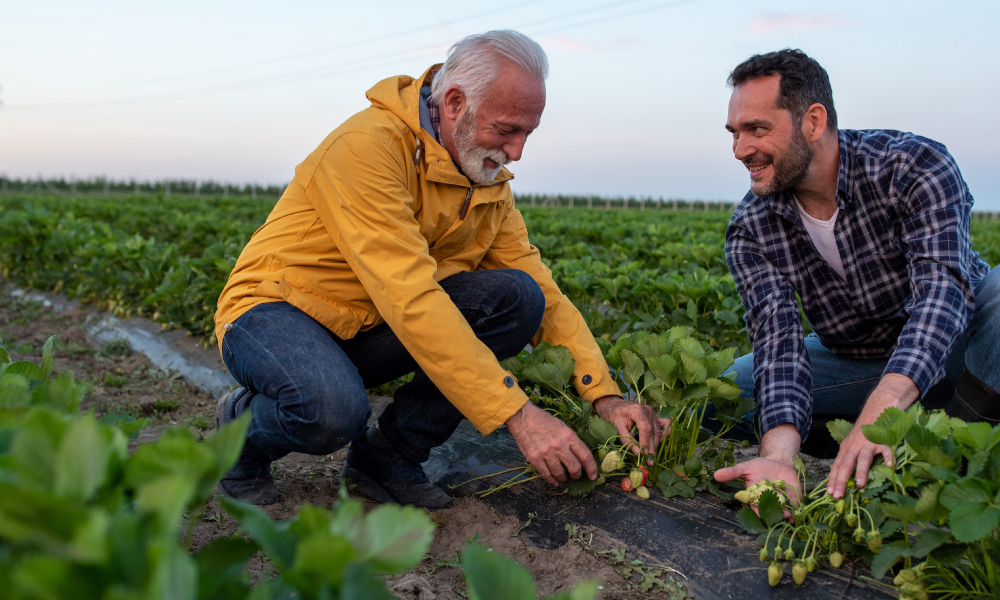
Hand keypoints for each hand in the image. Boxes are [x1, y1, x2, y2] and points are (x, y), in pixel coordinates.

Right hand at [505, 402, 597, 484]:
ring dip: (564, 478)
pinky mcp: (534, 458)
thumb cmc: (544, 420)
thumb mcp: (562, 426)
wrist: (522, 417)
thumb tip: (580, 457)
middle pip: (574, 468)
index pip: (585, 456)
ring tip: (564, 478)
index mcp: (569, 435)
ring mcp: (546, 453)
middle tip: (576, 475)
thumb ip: (571, 441)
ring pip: (560, 474)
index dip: (592, 468)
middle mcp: (559, 445)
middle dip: (577, 475)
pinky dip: (552, 480)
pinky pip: (546, 474)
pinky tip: (554, 481)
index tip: (593, 476)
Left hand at [592, 395, 670, 465]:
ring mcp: (653, 413)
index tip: (644, 455)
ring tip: (651, 457)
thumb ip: (627, 441)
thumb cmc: (614, 416)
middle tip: (649, 462)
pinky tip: (658, 443)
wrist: (614, 406)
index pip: (646, 429)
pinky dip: (664, 434)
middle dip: (651, 448)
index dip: (646, 443)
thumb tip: (638, 454)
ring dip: (656, 445)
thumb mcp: (617, 428)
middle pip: (653, 432)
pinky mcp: (655, 416)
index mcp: (637, 411)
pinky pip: (665, 425)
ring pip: (659, 432)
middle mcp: (648, 411)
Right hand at [715, 423, 801, 514]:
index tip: (762, 514)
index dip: (759, 512)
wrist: (777, 461)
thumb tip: (715, 475)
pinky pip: (796, 506)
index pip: (756, 508)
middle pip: (771, 513)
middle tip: (781, 516)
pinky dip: (798, 509)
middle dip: (776, 515)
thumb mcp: (745, 467)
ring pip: (784, 512)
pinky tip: (799, 512)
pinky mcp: (794, 498)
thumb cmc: (759, 466)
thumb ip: (733, 473)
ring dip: (788, 515)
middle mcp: (768, 503)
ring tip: (790, 516)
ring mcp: (782, 502)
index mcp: (756, 499)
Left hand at [827, 374, 918, 497]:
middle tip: (837, 496)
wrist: (878, 407)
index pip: (836, 466)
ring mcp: (868, 442)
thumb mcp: (854, 443)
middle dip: (840, 481)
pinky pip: (886, 448)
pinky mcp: (883, 438)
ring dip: (861, 472)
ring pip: (863, 458)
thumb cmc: (866, 429)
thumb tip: (847, 477)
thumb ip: (851, 457)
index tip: (829, 494)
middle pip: (845, 465)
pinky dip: (889, 457)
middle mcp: (855, 446)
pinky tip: (891, 467)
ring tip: (860, 485)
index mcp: (847, 448)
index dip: (833, 480)